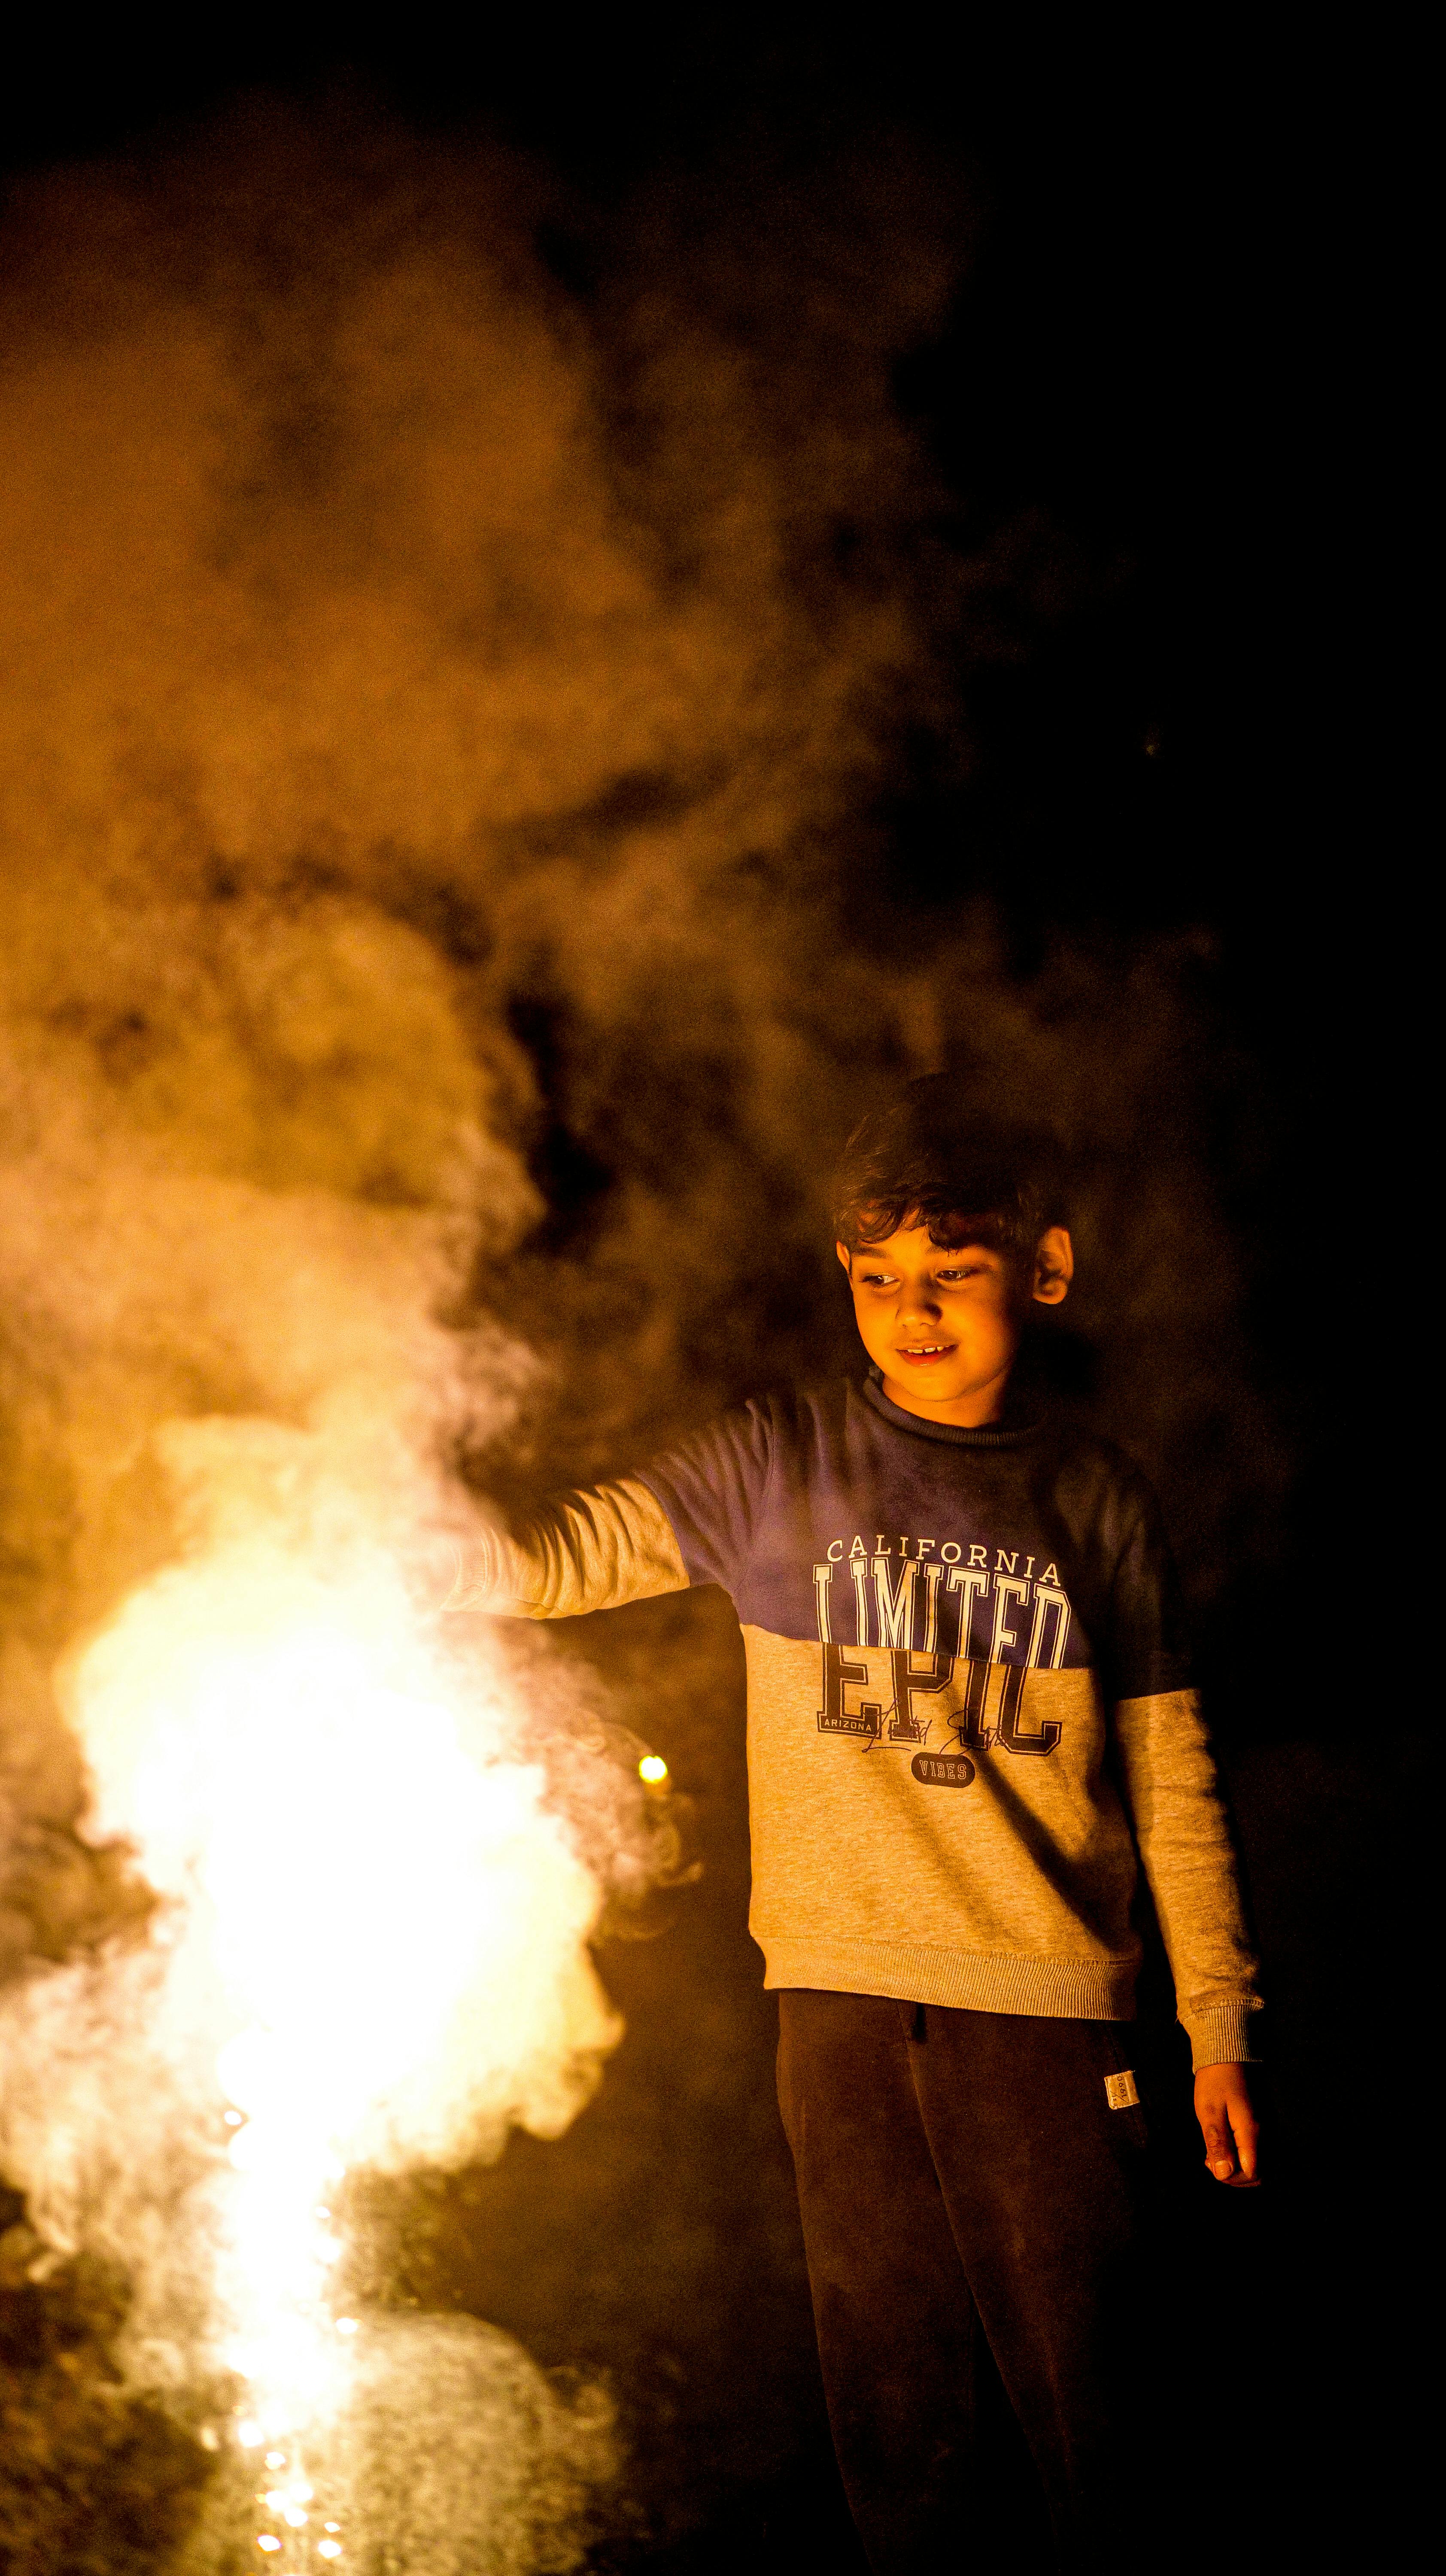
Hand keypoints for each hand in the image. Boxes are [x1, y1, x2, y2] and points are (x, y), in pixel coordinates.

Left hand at [1194, 2064, 1259, 2186]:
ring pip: (1261, 2162)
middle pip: (1260, 2173)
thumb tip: (1223, 2174)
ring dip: (1239, 2165)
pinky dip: (1244, 2153)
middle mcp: (1267, 2132)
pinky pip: (1259, 2149)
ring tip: (1215, 2150)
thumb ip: (1218, 2143)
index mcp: (1254, 2131)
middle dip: (1235, 2174)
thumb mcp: (1209, 2110)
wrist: (1230, 2051)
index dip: (1231, 2177)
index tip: (1209, 2162)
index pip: (1252, 2173)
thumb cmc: (1216, 2079)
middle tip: (1211, 2159)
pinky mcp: (1265, 2122)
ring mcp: (1269, 2127)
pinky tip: (1226, 2140)